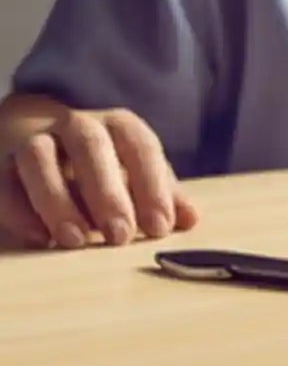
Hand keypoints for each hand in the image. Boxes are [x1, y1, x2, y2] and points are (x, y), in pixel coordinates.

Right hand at [0, 108, 198, 248]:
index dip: (152, 186)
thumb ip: (161, 192)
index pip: (139, 146)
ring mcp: (33, 139)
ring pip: (40, 159)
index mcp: (117, 125)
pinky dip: (20, 210)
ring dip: (58, 201)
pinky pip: (4, 181)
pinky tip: (40, 238)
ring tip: (76, 241)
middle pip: (92, 147)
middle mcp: (76, 124)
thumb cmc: (99, 160)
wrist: (33, 128)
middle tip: (120, 236)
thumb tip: (191, 220)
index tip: (161, 226)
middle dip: (108, 193)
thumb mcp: (133, 170)